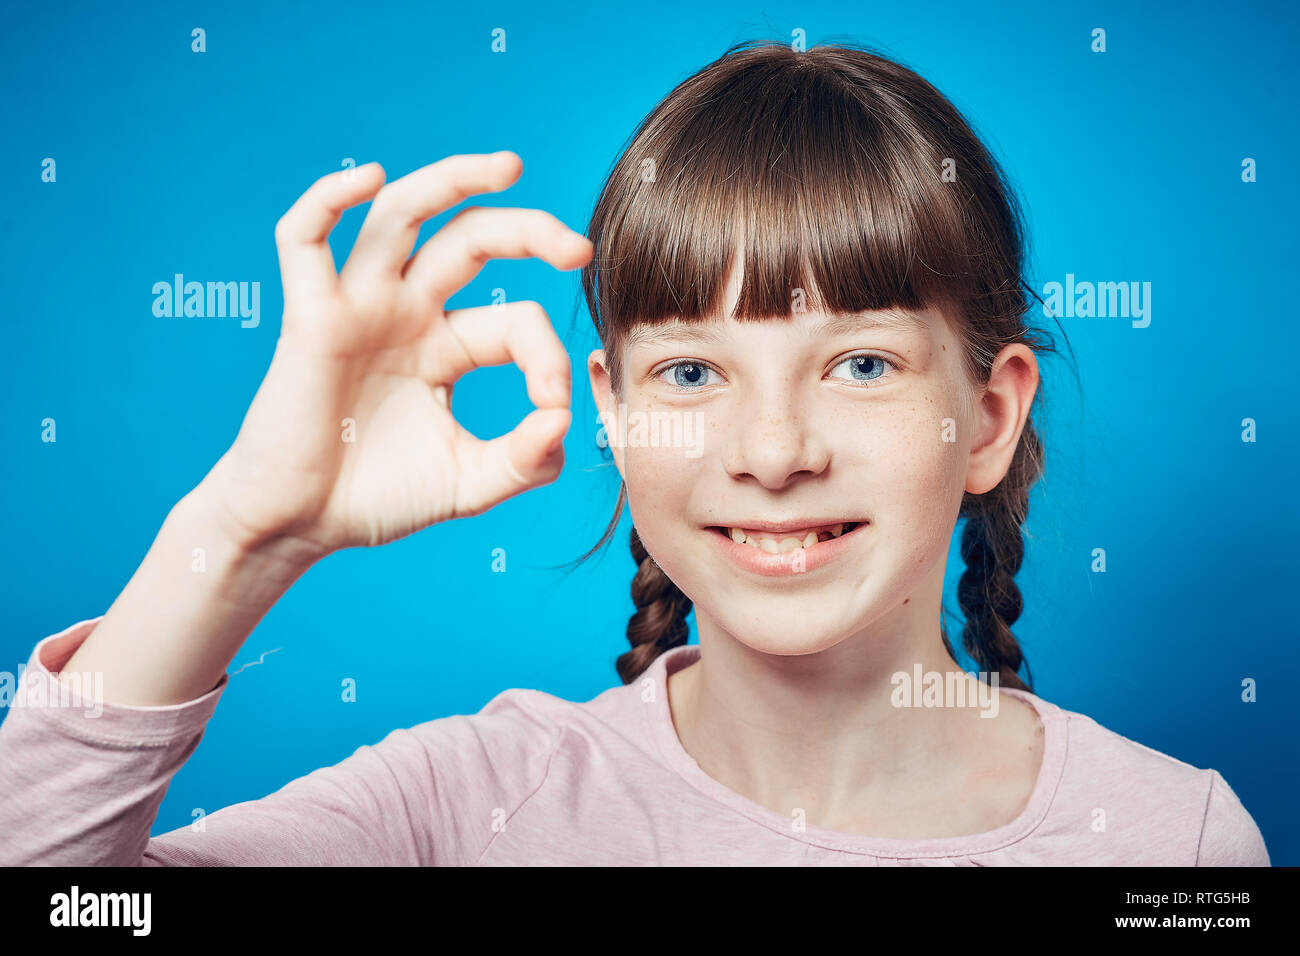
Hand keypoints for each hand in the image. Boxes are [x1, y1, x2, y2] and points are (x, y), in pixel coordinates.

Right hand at [203, 152, 592, 557]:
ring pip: (402, 215)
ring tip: (509, 166)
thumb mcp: (469, 482)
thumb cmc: (380, 498)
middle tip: (578, 250)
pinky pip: (305, 239)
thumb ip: (524, 460)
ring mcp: (359, 307)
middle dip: (528, 232)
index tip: (554, 408)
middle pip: (471, 240)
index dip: (547, 357)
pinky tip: (369, 177)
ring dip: (452, 180)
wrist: (302, 526)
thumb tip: (563, 421)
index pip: (516, 320)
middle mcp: (408, 313)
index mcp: (448, 346)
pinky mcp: (309, 317)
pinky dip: (327, 199)